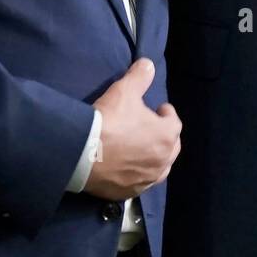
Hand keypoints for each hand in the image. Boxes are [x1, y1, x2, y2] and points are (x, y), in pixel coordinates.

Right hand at [84, 58, 181, 200]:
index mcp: (166, 135)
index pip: (173, 121)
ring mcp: (147, 179)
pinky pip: (142, 183)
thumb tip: (149, 64)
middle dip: (165, 136)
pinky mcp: (131, 192)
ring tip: (144, 149)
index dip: (166, 113)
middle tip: (152, 127)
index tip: (158, 109)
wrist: (83, 154)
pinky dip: (140, 174)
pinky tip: (130, 168)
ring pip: (160, 168)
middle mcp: (163, 160)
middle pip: (171, 146)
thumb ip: (140, 76)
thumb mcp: (124, 90)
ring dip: (156, 157)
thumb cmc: (109, 120)